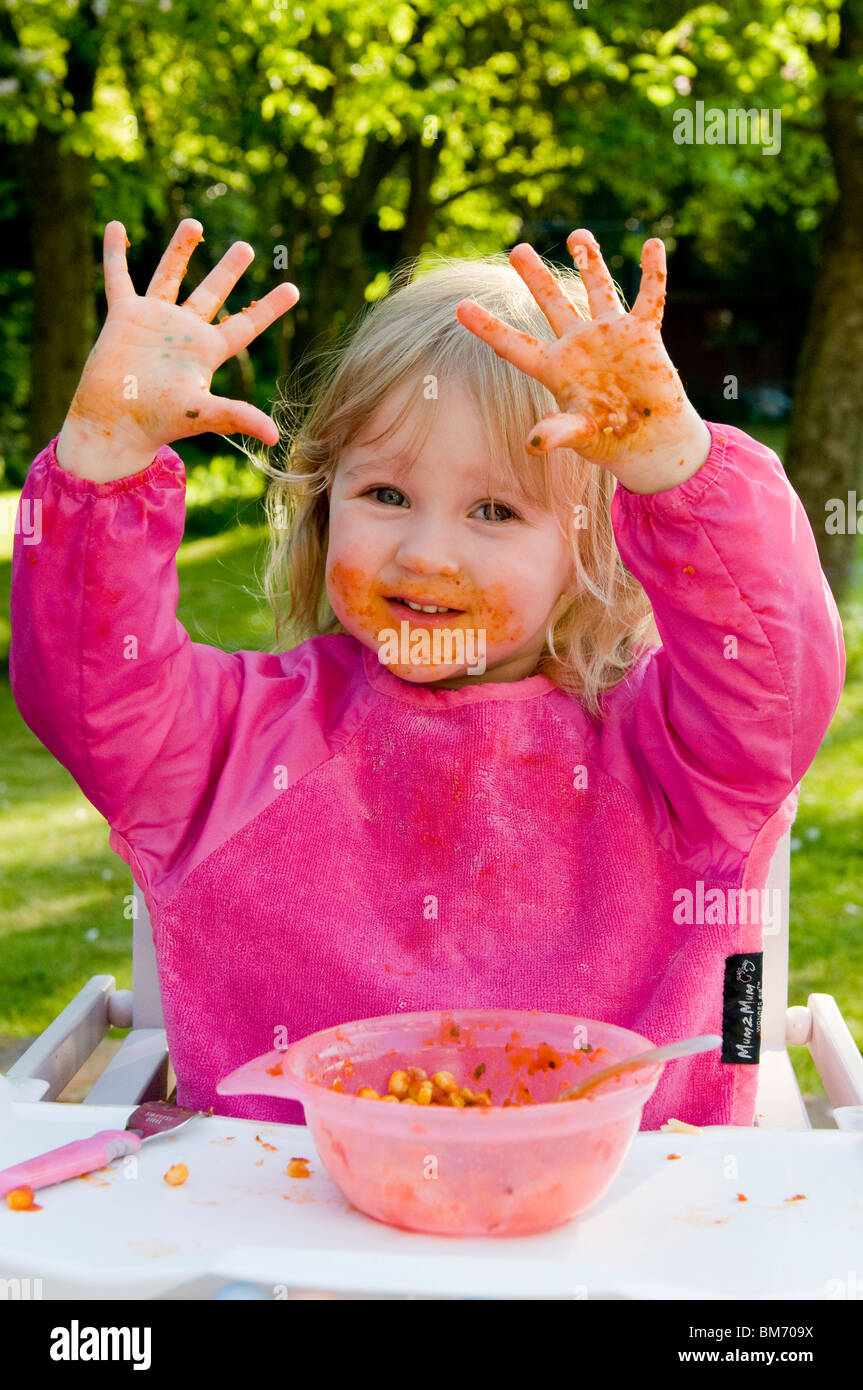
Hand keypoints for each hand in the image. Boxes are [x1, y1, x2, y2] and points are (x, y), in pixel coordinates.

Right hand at [64, 218, 298, 453]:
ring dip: (181, 249)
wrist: (114, 421)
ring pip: (171, 275)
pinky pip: (119, 277)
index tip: (294, 288)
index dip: (270, 308)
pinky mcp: (124, 315)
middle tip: (246, 247)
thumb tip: (276, 437)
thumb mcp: (202, 414)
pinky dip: (116, 253)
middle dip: (229, 269)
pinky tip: (116, 226)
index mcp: (208, 351)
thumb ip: (237, 417)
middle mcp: (185, 332)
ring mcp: (154, 320)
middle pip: (213, 293)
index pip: (247, 324)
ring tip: (195, 223)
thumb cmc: (158, 420)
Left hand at [455, 229, 710, 491]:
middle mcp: (579, 346)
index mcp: (555, 369)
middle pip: (552, 304)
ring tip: (577, 234)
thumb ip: (558, 432)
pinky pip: (649, 297)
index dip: (488, 326)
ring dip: (590, 261)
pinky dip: (652, 272)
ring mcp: (610, 336)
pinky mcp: (642, 335)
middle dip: (536, 277)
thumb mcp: (581, 436)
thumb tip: (532, 444)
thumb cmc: (610, 439)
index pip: (514, 344)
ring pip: (597, 290)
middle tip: (517, 250)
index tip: (460, 306)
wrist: (650, 441)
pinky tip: (652, 244)